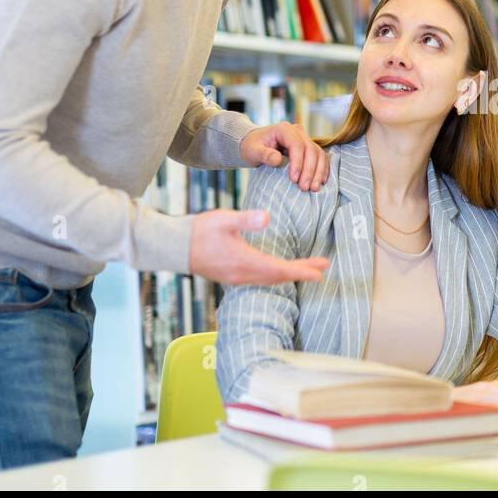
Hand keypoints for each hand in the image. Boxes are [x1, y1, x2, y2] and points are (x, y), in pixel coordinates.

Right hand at [188, 209, 329, 285]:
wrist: (174, 247)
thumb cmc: (198, 231)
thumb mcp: (224, 219)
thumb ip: (247, 219)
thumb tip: (268, 217)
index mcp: (245, 262)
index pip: (280, 270)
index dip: (302, 271)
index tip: (320, 271)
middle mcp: (244, 275)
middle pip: (279, 277)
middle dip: (302, 272)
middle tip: (322, 268)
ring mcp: (237, 278)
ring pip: (270, 280)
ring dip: (290, 274)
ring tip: (307, 269)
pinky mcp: (232, 276)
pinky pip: (260, 280)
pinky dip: (276, 276)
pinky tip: (280, 270)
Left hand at [240, 122, 328, 190]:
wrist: (255, 145)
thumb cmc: (252, 147)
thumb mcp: (252, 150)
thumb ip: (264, 154)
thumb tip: (278, 159)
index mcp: (284, 129)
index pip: (297, 145)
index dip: (298, 162)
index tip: (293, 179)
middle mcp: (297, 132)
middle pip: (310, 149)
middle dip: (309, 170)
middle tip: (304, 188)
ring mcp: (305, 139)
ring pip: (318, 154)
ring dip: (318, 172)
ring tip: (314, 188)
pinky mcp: (309, 148)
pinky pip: (320, 158)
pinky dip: (322, 170)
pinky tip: (320, 182)